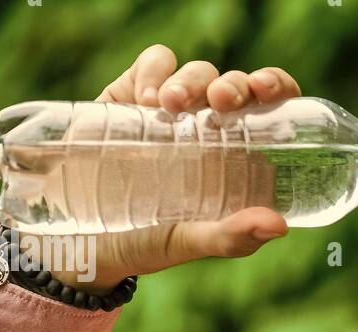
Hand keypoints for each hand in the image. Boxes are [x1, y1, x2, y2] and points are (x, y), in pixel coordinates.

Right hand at [33, 45, 300, 291]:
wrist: (79, 236)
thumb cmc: (145, 242)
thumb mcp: (190, 243)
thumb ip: (232, 237)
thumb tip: (278, 225)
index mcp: (238, 156)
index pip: (270, 108)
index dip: (277, 86)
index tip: (266, 90)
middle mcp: (210, 127)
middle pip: (236, 85)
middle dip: (234, 83)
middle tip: (221, 101)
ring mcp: (172, 109)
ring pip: (199, 71)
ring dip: (193, 79)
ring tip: (170, 105)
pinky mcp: (132, 95)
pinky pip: (156, 63)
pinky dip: (157, 69)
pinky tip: (148, 98)